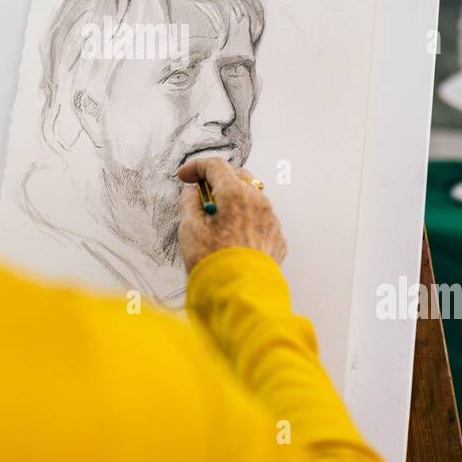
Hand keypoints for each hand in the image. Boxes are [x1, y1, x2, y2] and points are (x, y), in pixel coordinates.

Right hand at [176, 157, 287, 272]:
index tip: (185, 176)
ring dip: (235, 200)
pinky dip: (247, 220)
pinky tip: (233, 236)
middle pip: (239, 176)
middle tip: (201, 195)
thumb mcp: (189, 229)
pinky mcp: (277, 239)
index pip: (215, 166)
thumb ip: (189, 203)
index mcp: (235, 195)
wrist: (240, 296)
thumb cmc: (213, 262)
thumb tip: (193, 193)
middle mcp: (258, 202)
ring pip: (253, 197)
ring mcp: (271, 220)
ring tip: (218, 219)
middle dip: (219, 180)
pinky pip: (261, 220)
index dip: (196, 167)